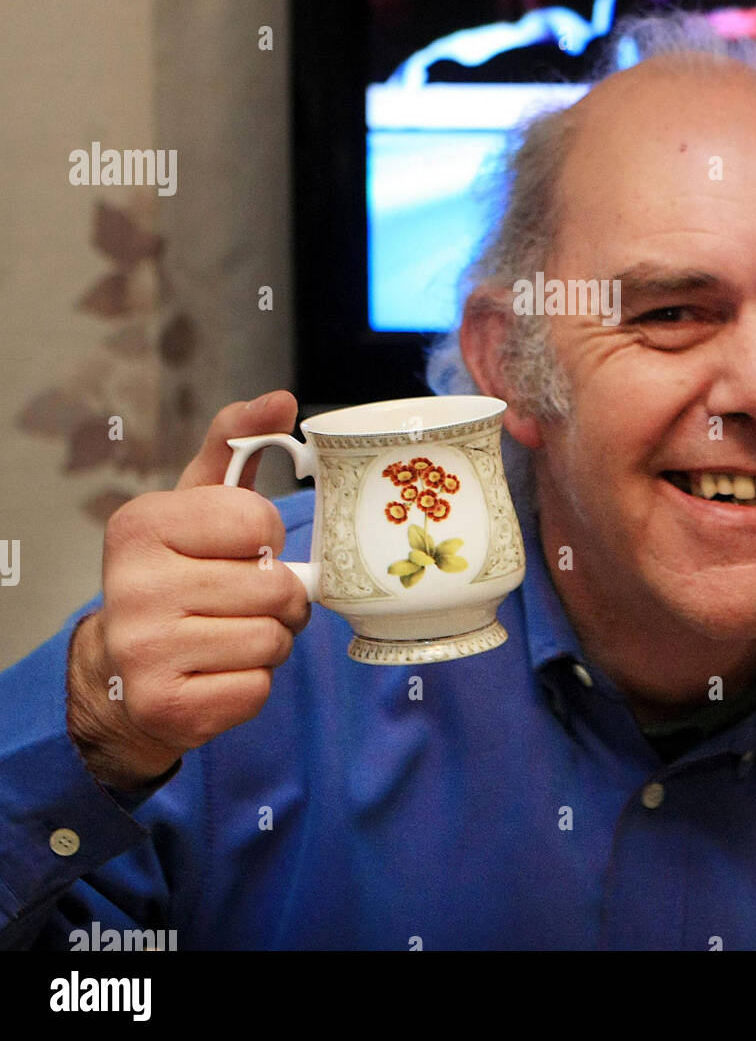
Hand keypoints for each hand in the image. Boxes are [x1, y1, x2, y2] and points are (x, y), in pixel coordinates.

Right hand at [66, 392, 310, 789]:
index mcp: (139, 524)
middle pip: (275, 588)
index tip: (242, 548)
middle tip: (246, 600)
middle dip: (280, 597)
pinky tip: (216, 672)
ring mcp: (143, 653)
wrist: (122, 670)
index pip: (259, 521)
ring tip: (231, 634)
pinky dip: (252, 684)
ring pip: (271, 641)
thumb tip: (282, 398)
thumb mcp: (198, 501)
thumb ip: (238, 443)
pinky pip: (257, 690)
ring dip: (269, 641)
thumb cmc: (178, 571)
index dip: (268, 538)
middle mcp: (131, 586)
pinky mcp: (165, 709)